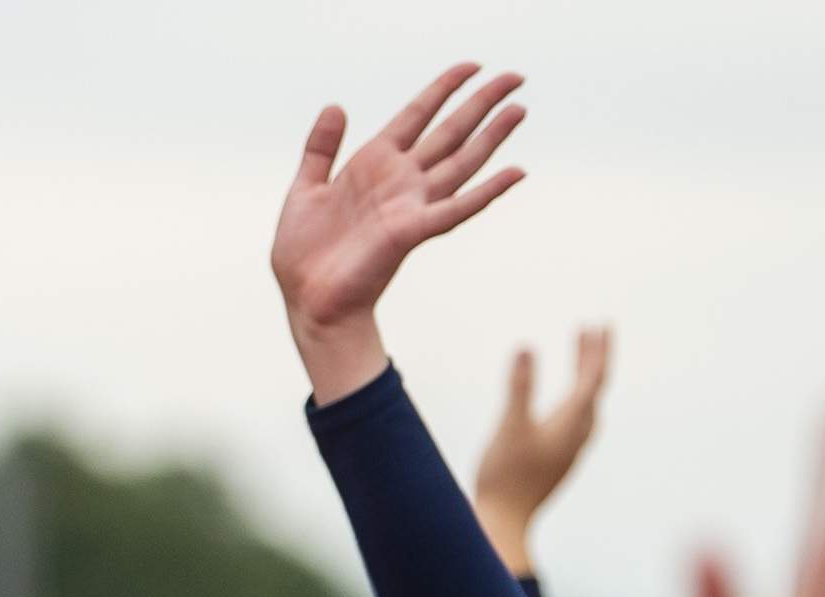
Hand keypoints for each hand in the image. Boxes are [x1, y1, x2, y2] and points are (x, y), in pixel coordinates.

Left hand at [270, 62, 528, 406]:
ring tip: (519, 109)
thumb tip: (336, 105)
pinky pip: (457, 208)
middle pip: (450, 132)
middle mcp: (400, 180)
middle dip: (482, 103)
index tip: (472, 66)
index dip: (443, 88)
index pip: (417, 114)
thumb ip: (321, 147)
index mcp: (374, 163)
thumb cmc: (304, 255)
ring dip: (492, 136)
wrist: (307, 302)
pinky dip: (487, 191)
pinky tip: (515, 172)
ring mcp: (410, 205)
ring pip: (461, 162)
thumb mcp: (305, 188)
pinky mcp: (411, 232)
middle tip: (516, 76)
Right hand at [473, 327, 612, 571]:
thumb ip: (519, 387)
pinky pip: (577, 421)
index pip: (593, 379)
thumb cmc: (505, 477)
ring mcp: (569, 451)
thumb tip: (526, 347)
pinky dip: (576, 400)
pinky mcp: (558, 461)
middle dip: (593, 358)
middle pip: (594, 389)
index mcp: (570, 424)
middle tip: (590, 330)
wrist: (504, 525)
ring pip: (587, 406)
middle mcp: (576, 436)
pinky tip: (566, 403)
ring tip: (580, 357)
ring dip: (585, 379)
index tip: (600, 323)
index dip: (597, 350)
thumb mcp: (509, 426)